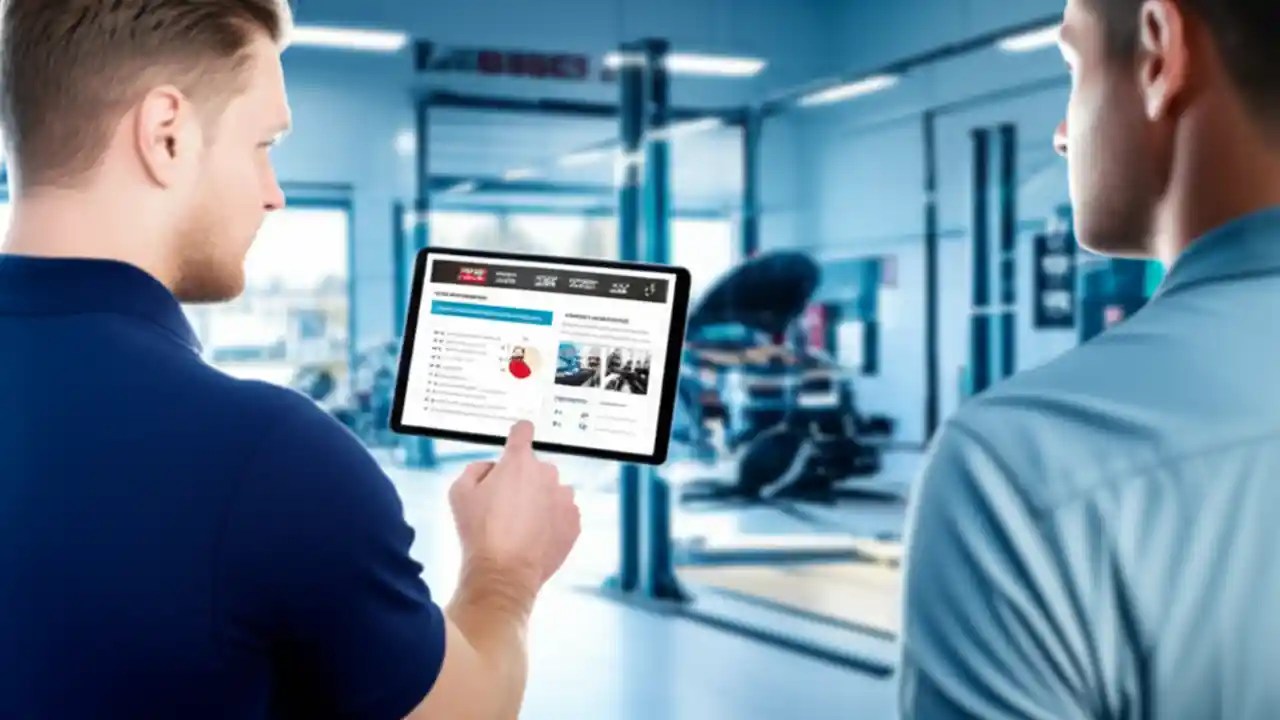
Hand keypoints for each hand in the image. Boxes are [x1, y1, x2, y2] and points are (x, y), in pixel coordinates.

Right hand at [448, 421, 581, 593]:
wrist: (503, 572)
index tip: (520, 435)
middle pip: (536, 469)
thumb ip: (476, 469)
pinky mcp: (573, 522)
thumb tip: (491, 468)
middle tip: (505, 506)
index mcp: (519, 462)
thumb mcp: (459, 493)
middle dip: (523, 481)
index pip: (523, 431)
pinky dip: (552, 522)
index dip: (518, 434)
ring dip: (540, 501)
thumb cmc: (480, 533)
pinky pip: (562, 514)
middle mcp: (547, 474)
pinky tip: (533, 537)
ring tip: (520, 526)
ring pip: (551, 492)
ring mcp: (564, 498)